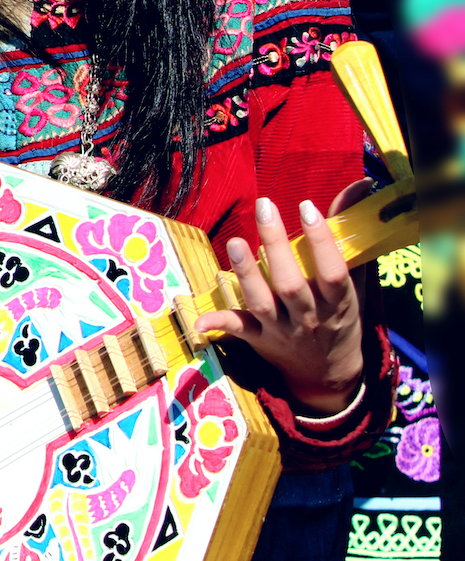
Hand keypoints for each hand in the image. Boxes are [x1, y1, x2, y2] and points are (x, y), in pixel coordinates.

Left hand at [194, 180, 372, 413]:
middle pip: (291, 284)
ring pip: (262, 303)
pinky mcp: (259, 340)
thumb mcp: (355, 280)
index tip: (307, 206)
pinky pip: (239, 331)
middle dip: (277, 246)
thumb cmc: (341, 317)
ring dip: (247, 273)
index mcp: (338, 303)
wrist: (329, 374)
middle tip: (264, 207)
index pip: (333, 272)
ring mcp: (282, 330)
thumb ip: (351, 234)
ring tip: (235, 242)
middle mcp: (309, 317)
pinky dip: (219, 323)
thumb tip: (360, 186)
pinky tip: (199, 318)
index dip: (321, 241)